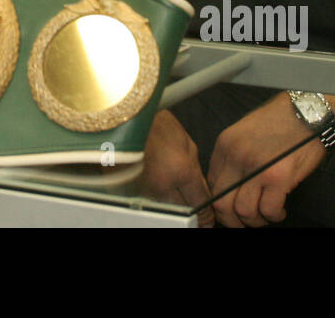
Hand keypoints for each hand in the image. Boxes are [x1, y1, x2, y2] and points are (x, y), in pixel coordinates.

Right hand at [140, 109, 214, 226]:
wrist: (127, 117)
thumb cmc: (155, 123)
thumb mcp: (186, 142)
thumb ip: (197, 171)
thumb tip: (204, 193)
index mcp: (182, 170)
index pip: (200, 204)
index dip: (206, 213)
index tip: (208, 216)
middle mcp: (163, 185)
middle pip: (184, 211)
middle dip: (190, 209)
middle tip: (191, 202)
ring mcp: (145, 189)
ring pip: (166, 208)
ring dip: (173, 204)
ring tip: (172, 188)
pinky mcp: (132, 190)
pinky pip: (151, 201)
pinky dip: (157, 198)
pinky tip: (157, 183)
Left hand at [206, 93, 325, 227]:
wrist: (306, 111)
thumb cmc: (280, 121)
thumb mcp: (244, 133)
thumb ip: (233, 157)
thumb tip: (229, 185)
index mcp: (225, 145)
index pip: (211, 184)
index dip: (220, 203)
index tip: (229, 210)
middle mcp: (237, 157)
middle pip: (221, 203)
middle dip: (231, 220)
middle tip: (243, 221)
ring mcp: (257, 168)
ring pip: (244, 211)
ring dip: (255, 220)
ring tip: (265, 214)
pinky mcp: (279, 178)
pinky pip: (268, 210)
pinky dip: (273, 216)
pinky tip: (279, 210)